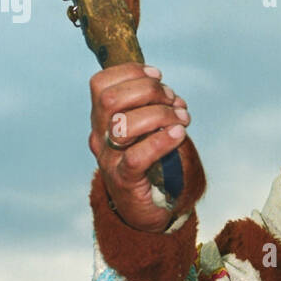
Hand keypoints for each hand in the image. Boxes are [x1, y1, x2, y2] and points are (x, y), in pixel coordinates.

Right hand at [89, 63, 196, 231]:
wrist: (145, 208)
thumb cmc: (149, 162)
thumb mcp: (147, 128)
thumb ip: (154, 108)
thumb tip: (173, 96)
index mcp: (102, 118)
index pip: (100, 84)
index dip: (130, 72)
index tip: (158, 75)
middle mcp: (100, 136)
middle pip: (110, 99)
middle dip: (148, 90)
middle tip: (173, 100)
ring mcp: (109, 159)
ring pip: (122, 124)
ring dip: (159, 114)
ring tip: (181, 118)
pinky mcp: (124, 180)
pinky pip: (137, 157)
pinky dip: (161, 141)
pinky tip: (178, 135)